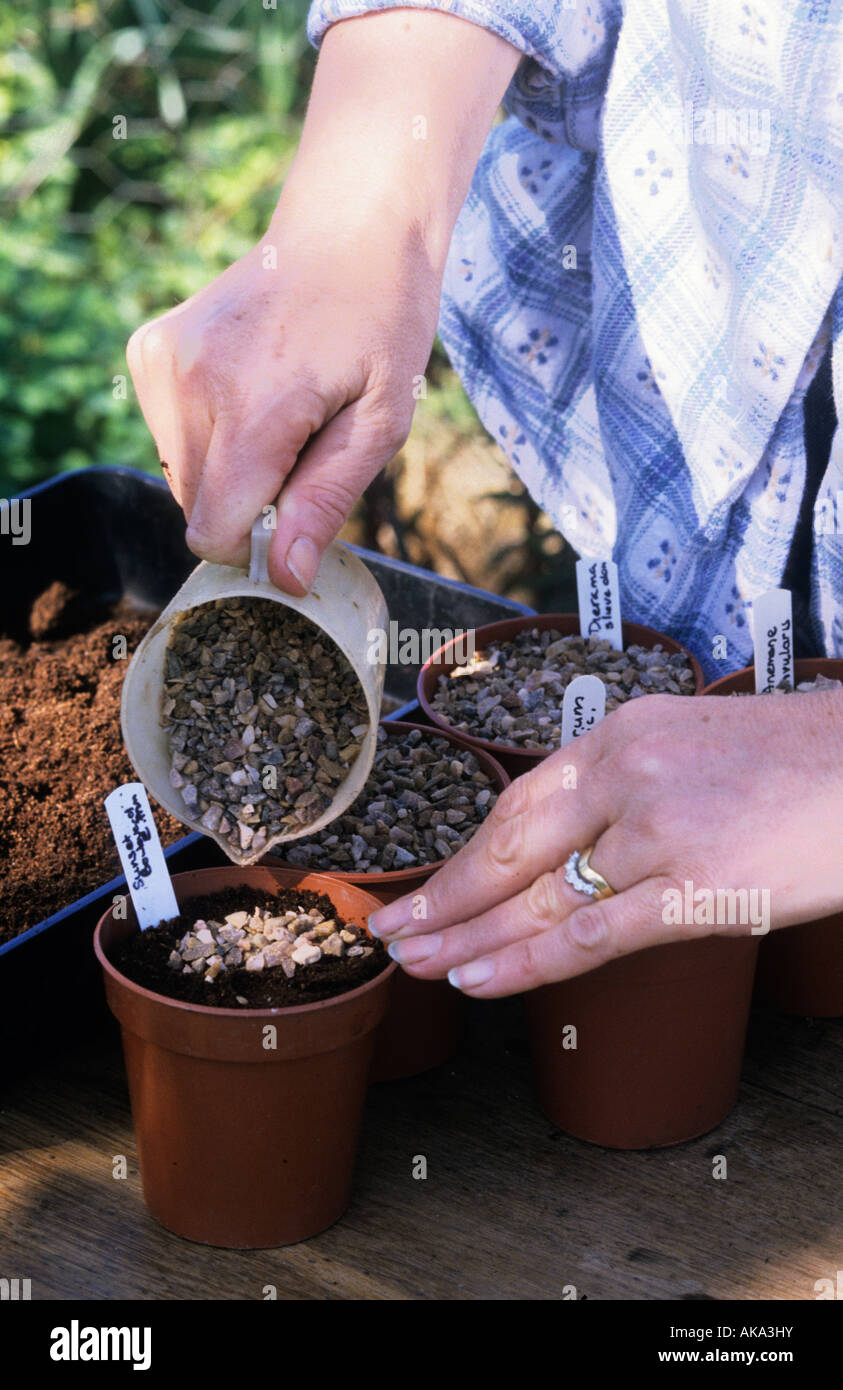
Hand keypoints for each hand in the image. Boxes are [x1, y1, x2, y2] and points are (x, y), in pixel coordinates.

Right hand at [125, 10, 520, 593]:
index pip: (212, 531)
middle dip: (246, 499)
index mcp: (253, 410)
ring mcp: (162, 360)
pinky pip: (167, 432)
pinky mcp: (149, 346)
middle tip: (300, 444)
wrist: (349, 230)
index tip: (293, 514)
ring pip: (179, 472)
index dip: (254, 544)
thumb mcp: (381, 423)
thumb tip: (284, 578)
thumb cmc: (380, 325)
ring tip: (277, 407)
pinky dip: (205, 431)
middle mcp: (190, 383)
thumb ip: (325, 502)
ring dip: (226, 465)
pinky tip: (248, 387)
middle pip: (196, 507)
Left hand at [368, 689, 842, 995]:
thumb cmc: (794, 764)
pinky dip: (526, 963)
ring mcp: (659, 832)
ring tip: (417, 964)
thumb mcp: (690, 746)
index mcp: (619, 733)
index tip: (425, 886)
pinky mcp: (697, 889)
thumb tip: (566, 852)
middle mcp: (626, 774)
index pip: (518, 804)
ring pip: (541, 901)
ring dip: (471, 939)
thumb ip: (624, 790)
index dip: (465, 854)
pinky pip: (592, 937)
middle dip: (445, 898)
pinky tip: (477, 979)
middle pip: (510, 849)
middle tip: (391, 930)